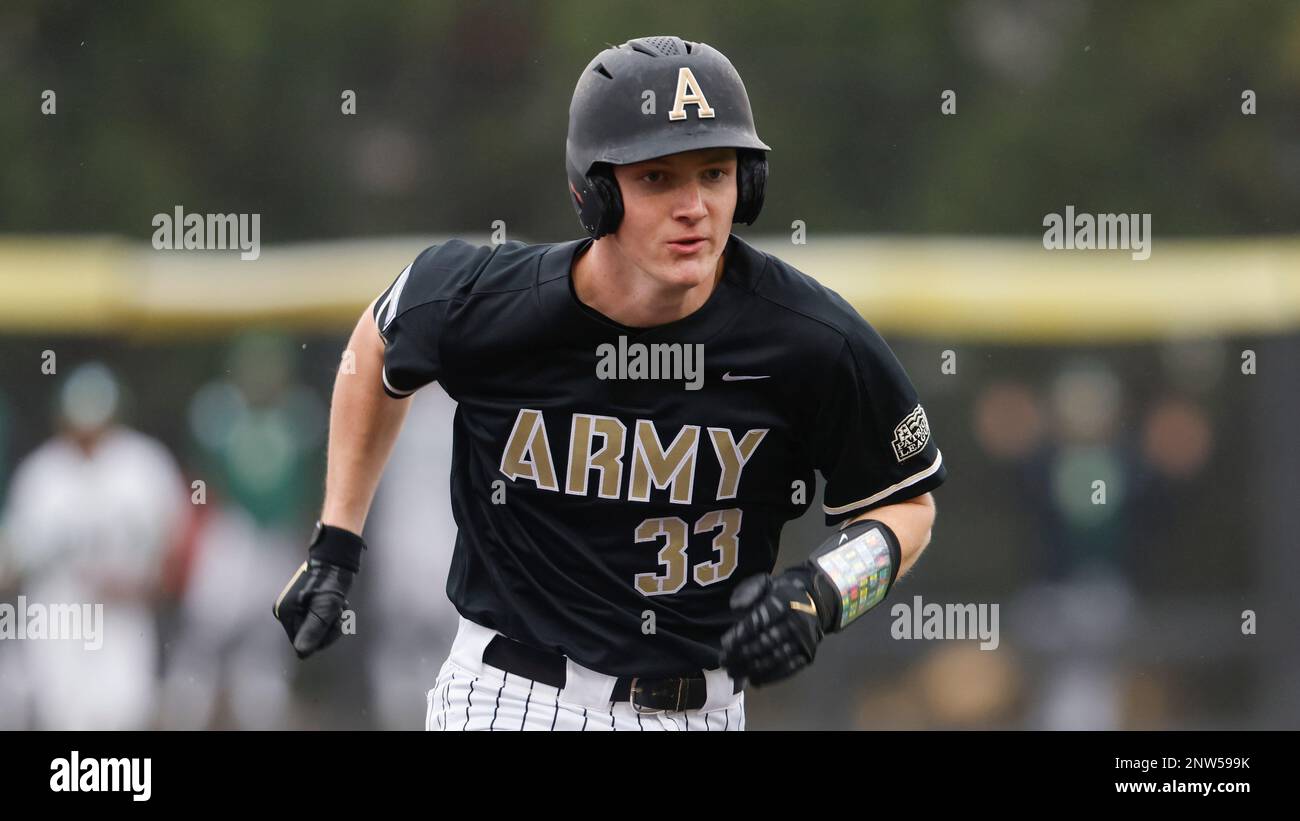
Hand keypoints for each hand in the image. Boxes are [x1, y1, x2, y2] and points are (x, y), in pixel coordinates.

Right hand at [273, 522, 363, 658]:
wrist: (336, 559)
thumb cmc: (330, 582)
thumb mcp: (325, 608)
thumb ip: (314, 630)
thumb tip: (302, 653)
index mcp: (285, 614)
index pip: (302, 646)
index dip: (322, 640)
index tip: (335, 623)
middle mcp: (286, 613)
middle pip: (310, 639)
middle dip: (328, 629)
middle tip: (340, 612)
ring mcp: (295, 609)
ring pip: (317, 630)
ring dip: (333, 621)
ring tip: (340, 605)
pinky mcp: (304, 605)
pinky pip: (318, 621)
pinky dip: (331, 615)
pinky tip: (339, 604)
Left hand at [719, 570, 828, 686]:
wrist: (815, 601)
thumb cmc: (782, 592)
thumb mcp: (765, 582)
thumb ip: (748, 591)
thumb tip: (735, 608)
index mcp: (785, 600)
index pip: (760, 620)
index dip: (741, 634)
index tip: (725, 644)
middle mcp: (797, 622)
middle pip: (766, 642)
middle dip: (742, 654)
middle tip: (724, 662)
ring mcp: (804, 640)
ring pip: (775, 658)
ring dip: (752, 668)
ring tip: (734, 672)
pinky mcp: (808, 654)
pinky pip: (788, 669)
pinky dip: (770, 677)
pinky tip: (754, 679)